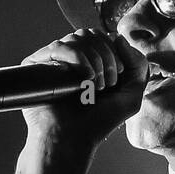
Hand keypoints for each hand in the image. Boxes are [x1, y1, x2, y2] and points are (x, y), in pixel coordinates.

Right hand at [18, 27, 148, 149]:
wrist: (72, 140)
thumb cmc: (99, 122)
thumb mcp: (131, 96)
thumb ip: (138, 65)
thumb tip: (118, 36)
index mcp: (90, 62)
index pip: (103, 37)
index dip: (115, 51)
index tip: (118, 77)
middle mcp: (70, 59)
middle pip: (91, 34)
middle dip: (107, 56)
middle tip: (108, 84)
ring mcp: (53, 61)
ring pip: (77, 37)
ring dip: (94, 60)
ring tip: (95, 86)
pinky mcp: (36, 65)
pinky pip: (59, 46)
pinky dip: (78, 58)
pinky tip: (84, 79)